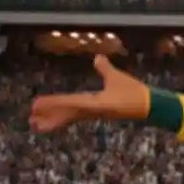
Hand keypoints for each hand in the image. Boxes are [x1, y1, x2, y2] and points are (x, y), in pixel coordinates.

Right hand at [29, 55, 149, 133]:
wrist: (151, 102)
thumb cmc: (135, 93)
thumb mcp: (114, 77)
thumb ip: (105, 68)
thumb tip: (98, 58)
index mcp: (92, 102)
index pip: (69, 105)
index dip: (54, 107)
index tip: (37, 109)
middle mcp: (92, 108)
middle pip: (66, 112)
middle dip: (49, 116)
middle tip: (31, 122)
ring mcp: (96, 109)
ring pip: (69, 112)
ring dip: (53, 117)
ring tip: (35, 124)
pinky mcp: (101, 108)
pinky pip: (80, 107)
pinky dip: (66, 109)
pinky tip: (56, 115)